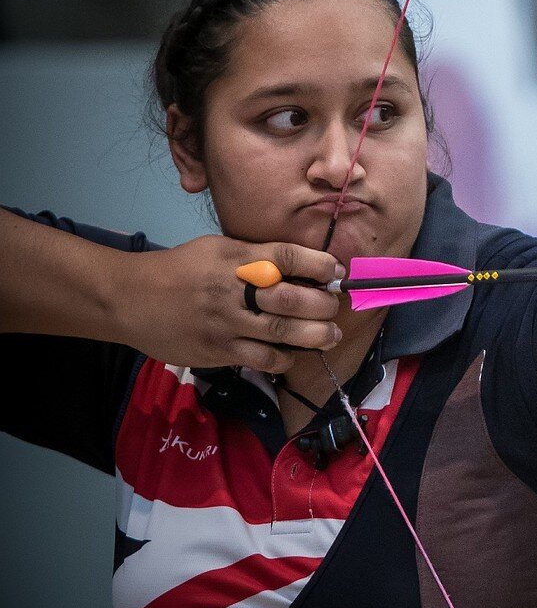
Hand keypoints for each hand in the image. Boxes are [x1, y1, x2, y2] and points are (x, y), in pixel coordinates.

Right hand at [116, 235, 342, 373]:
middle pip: (291, 298)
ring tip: (331, 336)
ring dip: (315, 336)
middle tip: (336, 308)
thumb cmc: (180, 269)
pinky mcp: (217, 350)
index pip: (286, 257)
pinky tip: (292, 355)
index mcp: (235, 258)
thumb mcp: (217, 249)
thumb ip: (255, 256)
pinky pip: (261, 359)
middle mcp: (232, 289)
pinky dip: (283, 359)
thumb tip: (300, 269)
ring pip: (282, 332)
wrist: (128, 298)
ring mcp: (225, 322)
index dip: (318, 264)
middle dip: (323, 305)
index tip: (336, 271)